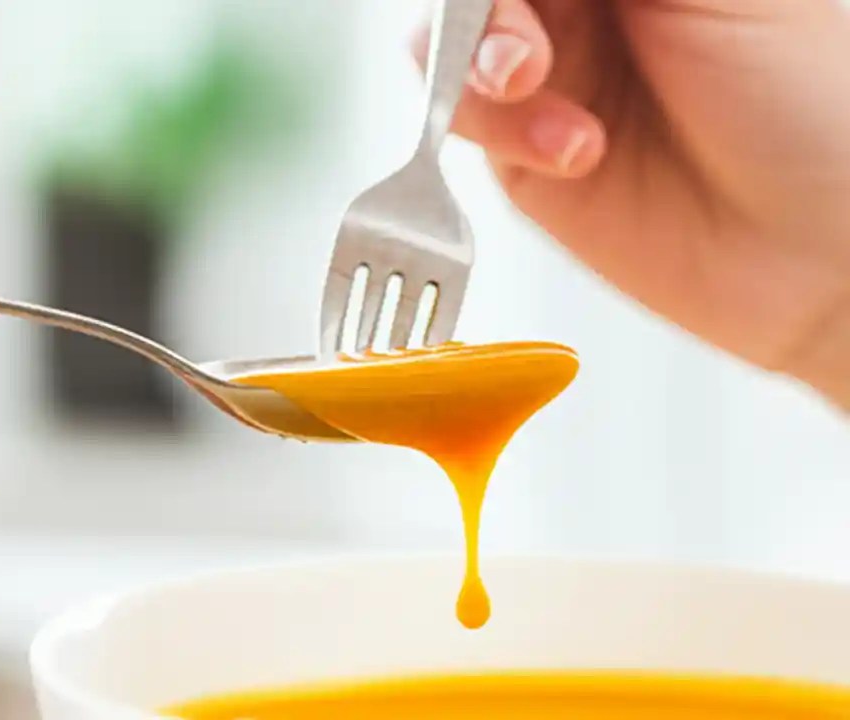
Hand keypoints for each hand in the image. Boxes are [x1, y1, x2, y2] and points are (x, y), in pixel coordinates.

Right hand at [417, 0, 849, 406]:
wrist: (818, 248)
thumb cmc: (813, 97)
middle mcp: (588, 5)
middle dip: (483, 7)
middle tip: (519, 44)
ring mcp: (551, 72)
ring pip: (444, 39)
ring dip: (474, 57)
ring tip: (529, 84)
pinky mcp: (523, 152)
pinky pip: (459, 117)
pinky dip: (495, 127)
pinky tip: (572, 149)